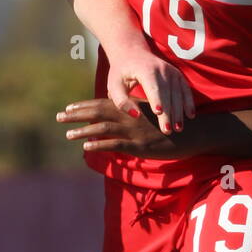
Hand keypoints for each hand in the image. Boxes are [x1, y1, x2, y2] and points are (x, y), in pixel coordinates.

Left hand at [57, 97, 188, 157]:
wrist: (193, 133)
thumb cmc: (170, 125)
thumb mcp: (148, 116)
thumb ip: (131, 116)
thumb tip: (114, 121)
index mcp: (131, 107)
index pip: (103, 103)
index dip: (84, 105)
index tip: (68, 107)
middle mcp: (130, 116)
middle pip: (98, 113)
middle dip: (77, 114)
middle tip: (58, 116)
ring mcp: (134, 130)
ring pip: (103, 128)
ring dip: (83, 131)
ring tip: (67, 134)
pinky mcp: (140, 145)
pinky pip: (115, 144)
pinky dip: (99, 145)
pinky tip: (86, 147)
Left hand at [104, 52, 195, 135]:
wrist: (133, 53)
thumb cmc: (121, 74)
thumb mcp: (114, 85)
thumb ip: (121, 101)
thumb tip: (136, 115)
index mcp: (145, 70)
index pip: (152, 86)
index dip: (156, 99)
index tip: (158, 113)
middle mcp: (161, 69)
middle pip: (167, 93)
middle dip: (168, 112)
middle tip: (167, 130)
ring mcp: (172, 71)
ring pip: (178, 94)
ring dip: (179, 112)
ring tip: (178, 129)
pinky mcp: (178, 75)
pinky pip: (185, 90)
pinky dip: (188, 103)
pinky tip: (189, 116)